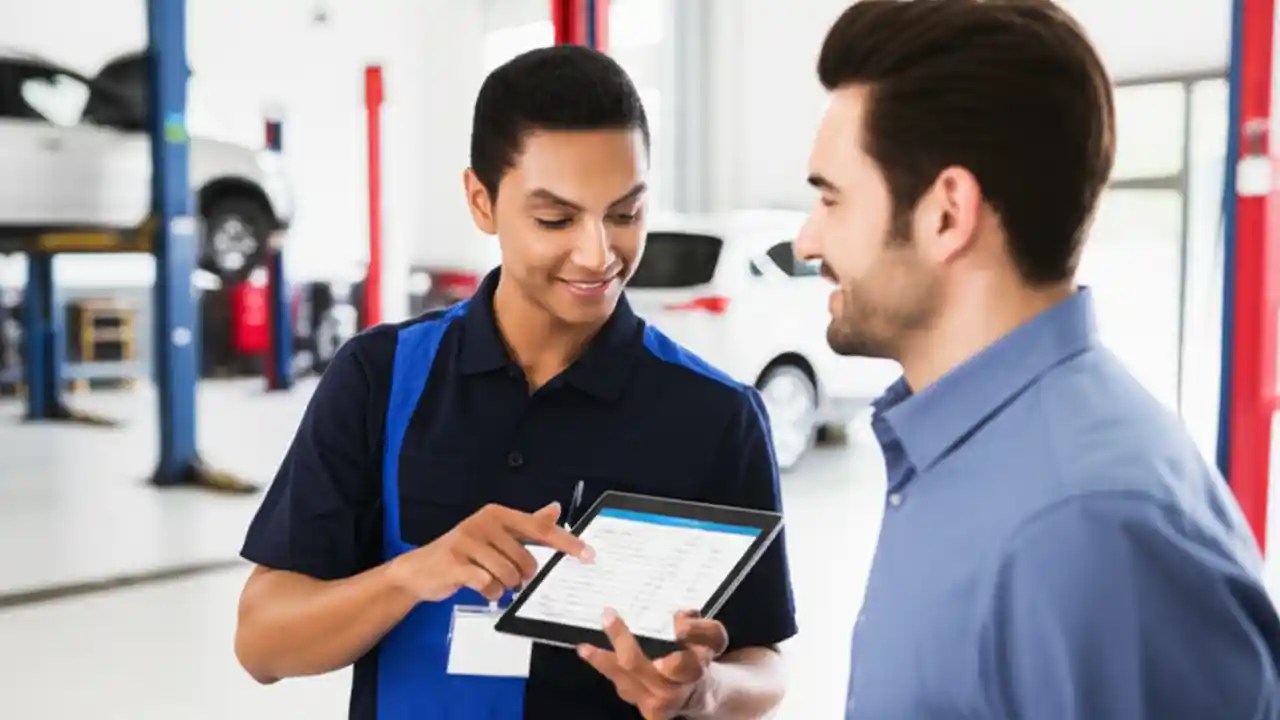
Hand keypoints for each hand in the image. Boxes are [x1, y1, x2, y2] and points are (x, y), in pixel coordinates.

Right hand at [388, 502, 592, 602]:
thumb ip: (527, 524)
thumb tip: (555, 508)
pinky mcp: (455, 563)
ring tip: (493, 583)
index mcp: (498, 514)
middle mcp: (484, 523)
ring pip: (508, 574)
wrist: (420, 570)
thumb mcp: (495, 535)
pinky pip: (488, 584)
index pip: (540, 528)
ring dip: (505, 587)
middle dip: (523, 576)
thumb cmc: (463, 553)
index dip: (566, 542)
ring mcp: (468, 542)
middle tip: (512, 579)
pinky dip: (490, 593)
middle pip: (525, 559)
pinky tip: (482, 590)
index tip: (588, 554)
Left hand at [579, 608, 729, 719]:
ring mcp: (655, 706)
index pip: (683, 667)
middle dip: (622, 641)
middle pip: (639, 668)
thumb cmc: (702, 657)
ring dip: (602, 661)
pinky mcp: (643, 712)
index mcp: (694, 673)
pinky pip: (622, 687)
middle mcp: (673, 694)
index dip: (674, 662)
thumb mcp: (714, 638)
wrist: (702, 694)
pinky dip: (608, 669)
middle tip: (608, 615)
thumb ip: (701, 628)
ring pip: (624, 681)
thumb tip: (679, 620)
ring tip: (584, 647)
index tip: (661, 645)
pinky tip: (591, 654)